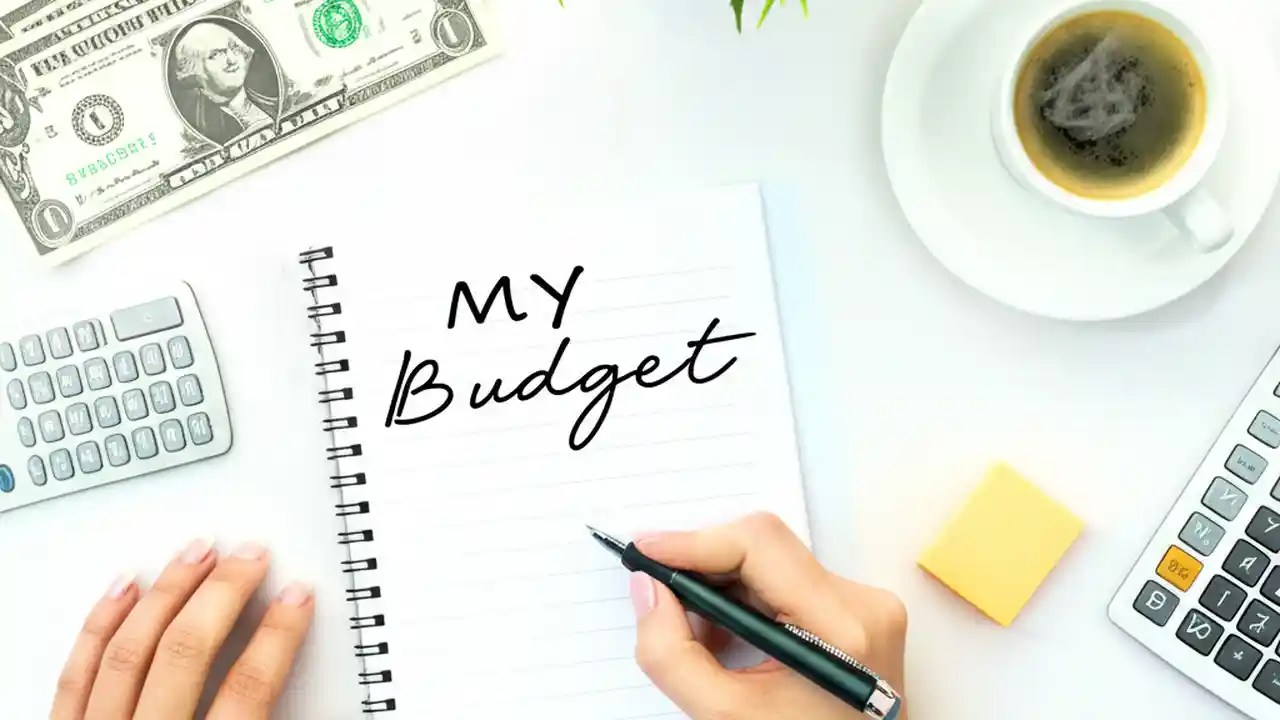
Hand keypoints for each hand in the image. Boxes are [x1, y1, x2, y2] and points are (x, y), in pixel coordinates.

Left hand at [51, 539, 313, 719]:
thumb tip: (321, 700)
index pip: (248, 689)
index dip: (279, 636)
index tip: (298, 598)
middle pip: (187, 653)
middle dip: (224, 594)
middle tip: (250, 557)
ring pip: (131, 651)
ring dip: (169, 592)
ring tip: (197, 554)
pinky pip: (78, 673)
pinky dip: (102, 624)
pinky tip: (126, 588)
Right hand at [629, 513, 907, 719]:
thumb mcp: (725, 717)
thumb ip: (672, 655)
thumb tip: (648, 591)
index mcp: (840, 629)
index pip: (759, 545)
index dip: (695, 542)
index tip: (647, 553)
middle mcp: (862, 605)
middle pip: (764, 548)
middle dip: (703, 567)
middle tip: (660, 594)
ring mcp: (865, 606)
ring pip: (772, 563)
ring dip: (722, 588)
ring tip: (696, 635)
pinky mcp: (858, 612)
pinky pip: (787, 583)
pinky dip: (746, 602)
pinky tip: (726, 641)